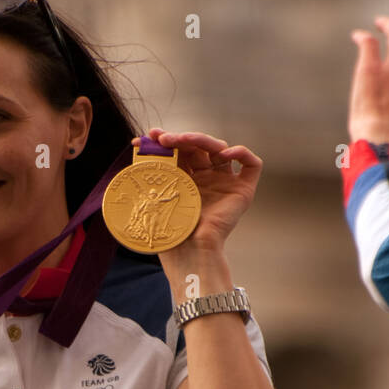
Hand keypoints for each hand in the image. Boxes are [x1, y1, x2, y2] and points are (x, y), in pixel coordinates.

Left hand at [134, 129, 262, 255]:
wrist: (190, 252)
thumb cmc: (173, 231)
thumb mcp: (158, 196)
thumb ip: (154, 171)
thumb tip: (137, 145)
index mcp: (189, 181)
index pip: (181, 151)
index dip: (167, 141)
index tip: (150, 137)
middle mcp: (208, 179)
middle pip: (198, 147)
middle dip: (179, 138)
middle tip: (162, 138)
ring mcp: (226, 183)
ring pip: (219, 148)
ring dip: (200, 138)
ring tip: (180, 140)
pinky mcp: (243, 190)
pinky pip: (251, 164)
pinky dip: (241, 152)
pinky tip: (224, 154)